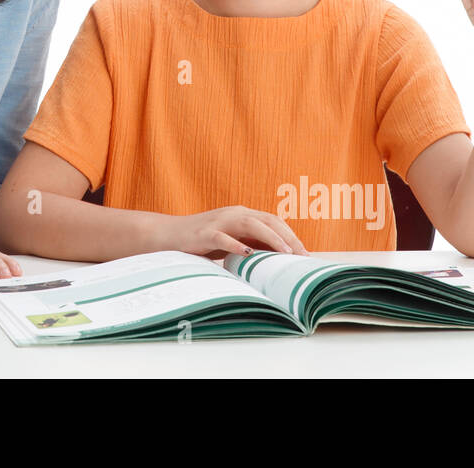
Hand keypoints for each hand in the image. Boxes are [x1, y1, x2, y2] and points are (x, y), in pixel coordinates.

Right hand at [162, 206, 308, 257]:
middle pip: (267, 220)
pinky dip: (236, 244)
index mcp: (242, 214)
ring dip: (270, 237)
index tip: (305, 255)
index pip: (273, 221)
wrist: (168, 235)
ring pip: (250, 224)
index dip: (291, 236)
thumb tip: (278, 258)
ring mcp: (218, 221)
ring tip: (284, 253)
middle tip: (302, 256)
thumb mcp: (231, 241)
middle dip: (287, 238)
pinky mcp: (203, 233)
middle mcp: (233, 213)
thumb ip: (251, 243)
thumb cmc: (203, 241)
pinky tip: (247, 253)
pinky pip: (222, 237)